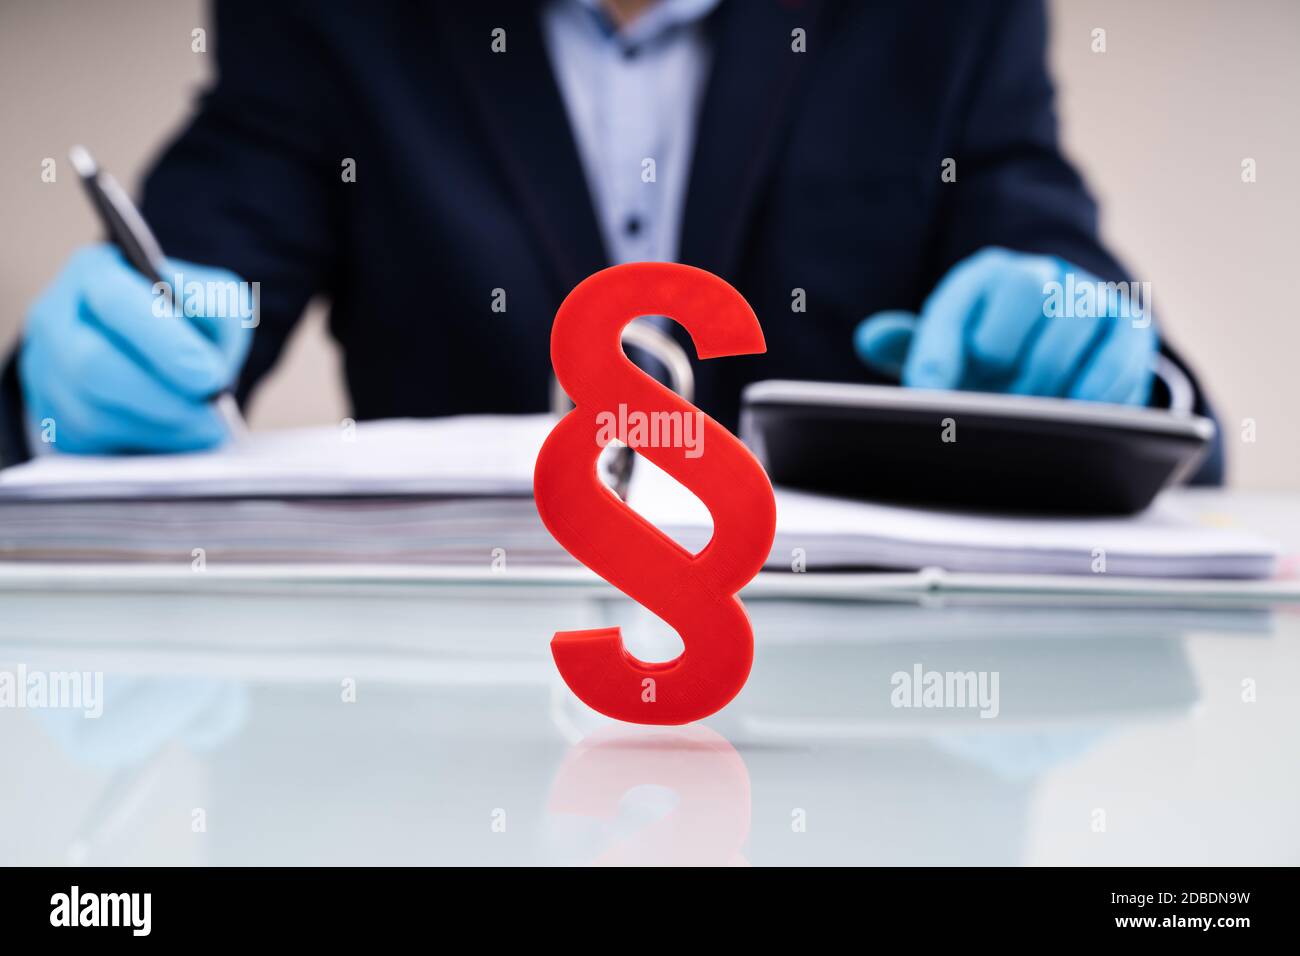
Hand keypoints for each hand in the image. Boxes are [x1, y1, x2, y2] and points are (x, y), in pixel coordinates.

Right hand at [20, 244, 252, 452]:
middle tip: (211, 414)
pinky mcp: (51, 417)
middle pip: (92, 366)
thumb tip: (208, 364)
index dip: (165, 343)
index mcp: (95, 273)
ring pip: (92, 413)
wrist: (150, 348)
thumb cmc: (181, 318)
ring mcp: (45, 370)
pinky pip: (93, 443)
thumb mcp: (211, 297)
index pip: (117, 302)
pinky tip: (177, 435)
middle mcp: (56, 317)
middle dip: (161, 397)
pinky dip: (145, 445)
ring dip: (159, 428)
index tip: (209, 377)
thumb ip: (219, 314)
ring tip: (204, 427)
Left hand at [854, 247, 1156, 404]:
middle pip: (1026, 289)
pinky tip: (1072, 417)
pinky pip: (1117, 358)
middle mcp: (1039, 274)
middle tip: (991, 398)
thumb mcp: (947, 346)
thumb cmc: (989, 353)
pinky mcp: (1129, 329)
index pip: (957, 303)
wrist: (1058, 345)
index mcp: (983, 276)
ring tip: (1026, 416)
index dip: (940, 351)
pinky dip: (1093, 394)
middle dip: (1002, 352)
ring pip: (1071, 326)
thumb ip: (911, 343)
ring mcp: (1088, 297)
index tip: (929, 394)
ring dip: (1044, 381)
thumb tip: (871, 336)